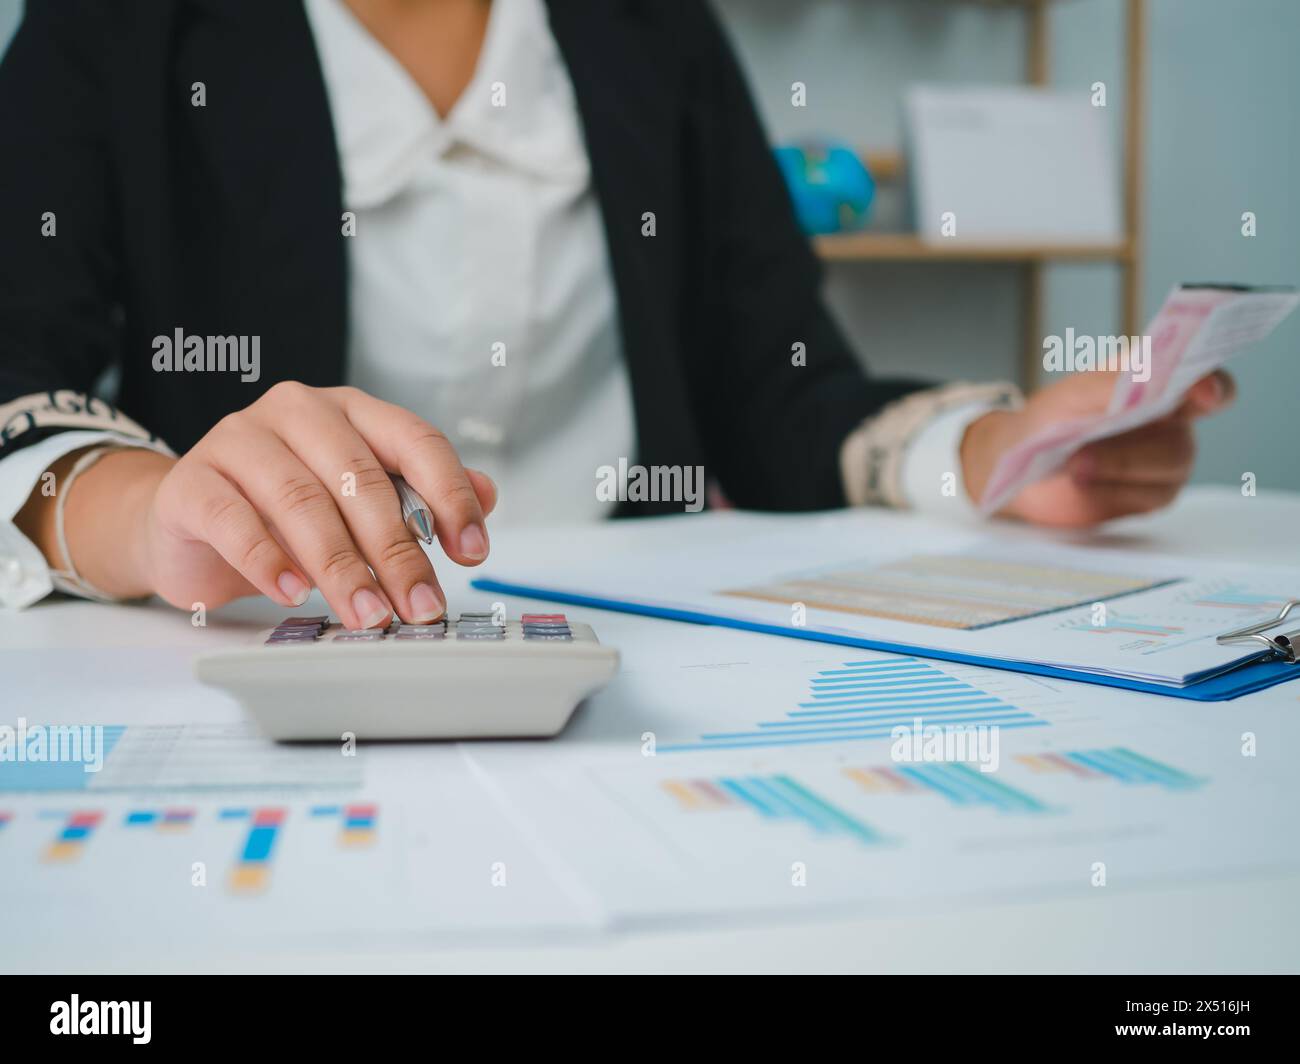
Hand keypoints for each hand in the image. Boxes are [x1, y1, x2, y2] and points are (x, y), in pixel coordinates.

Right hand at [55, 383, 496, 627]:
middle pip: (361, 479)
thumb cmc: (283, 513)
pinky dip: (267, 560)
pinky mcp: (192, 482)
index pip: (415, 441)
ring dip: (341, 566)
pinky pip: (234, 519)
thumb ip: (421, 496)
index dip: (449, 496)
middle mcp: (298, 413)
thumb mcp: (358, 504)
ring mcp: (239, 440)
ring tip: (366, 613)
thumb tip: (488, 496)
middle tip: (419, 605)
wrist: (187, 523)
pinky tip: (292, 593)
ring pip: (302, 501)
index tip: (472, 552)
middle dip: (397, 551)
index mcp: (351, 412)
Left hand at [960, 370, 1234, 527]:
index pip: (1207, 382)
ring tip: (1075, 467)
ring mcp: (1162, 461)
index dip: (1213, 387)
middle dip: (1132, 450)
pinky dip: (1112, 491)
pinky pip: (1149, 498)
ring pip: (1169, 470)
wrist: (1015, 467)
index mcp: (1158, 384)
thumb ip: (1112, 385)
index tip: (1202, 395)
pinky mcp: (1147, 495)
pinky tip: (1082, 484)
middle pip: (1181, 440)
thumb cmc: (1047, 419)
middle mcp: (1170, 422)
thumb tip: (1151, 381)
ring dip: (1119, 468)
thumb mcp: (1072, 395)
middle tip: (1082, 456)